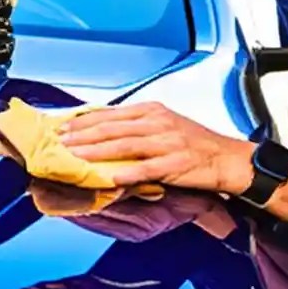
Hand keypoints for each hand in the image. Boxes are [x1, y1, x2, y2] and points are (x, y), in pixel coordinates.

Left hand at [58, 102, 255, 194]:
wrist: (228, 159)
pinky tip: (108, 176)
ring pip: (124, 146)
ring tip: (74, 157)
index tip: (63, 126)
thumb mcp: (164, 125)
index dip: (84, 121)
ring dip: (95, 152)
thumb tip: (102, 133)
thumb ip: (135, 127)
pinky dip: (126, 172)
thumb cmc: (194, 143)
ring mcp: (167, 143)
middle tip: (59, 141)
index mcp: (152, 111)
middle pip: (112, 128)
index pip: (111, 114)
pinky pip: (146, 169)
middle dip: (82, 135)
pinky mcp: (175, 164)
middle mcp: (158, 122)